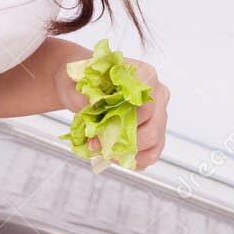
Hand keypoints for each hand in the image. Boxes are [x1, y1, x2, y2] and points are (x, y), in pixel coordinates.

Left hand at [54, 53, 170, 171]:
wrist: (82, 87)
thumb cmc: (82, 81)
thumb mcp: (74, 83)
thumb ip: (83, 96)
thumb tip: (92, 109)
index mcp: (143, 74)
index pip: (144, 103)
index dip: (123, 120)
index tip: (98, 130)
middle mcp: (157, 94)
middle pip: (151, 127)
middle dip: (121, 140)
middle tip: (95, 144)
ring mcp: (159, 114)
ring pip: (153, 142)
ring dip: (127, 151)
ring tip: (103, 150)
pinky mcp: (156, 131)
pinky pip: (152, 152)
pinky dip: (134, 159)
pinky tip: (115, 155)